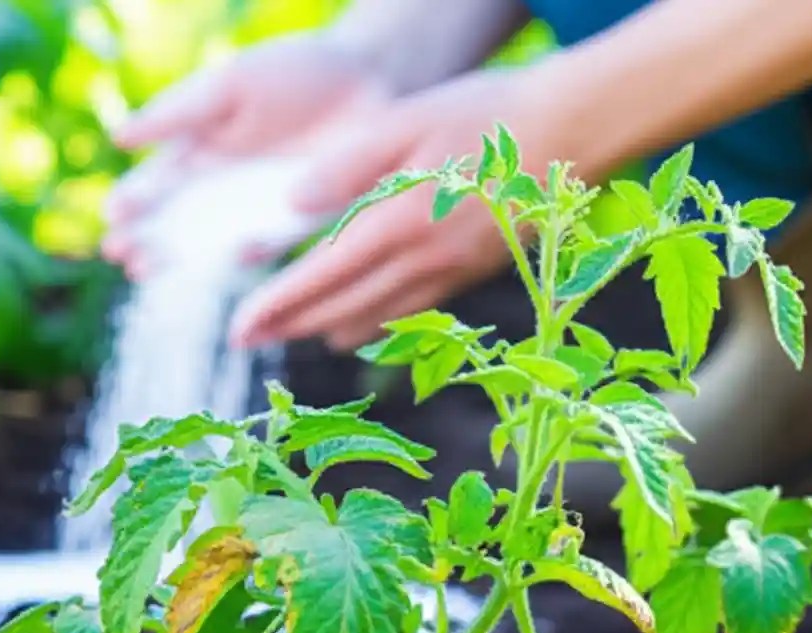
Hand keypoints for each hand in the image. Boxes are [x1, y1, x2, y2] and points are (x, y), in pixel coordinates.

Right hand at [102, 32, 392, 277]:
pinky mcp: (297, 227)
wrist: (368, 79)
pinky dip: (253, 253)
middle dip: (144, 243)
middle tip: (126, 255)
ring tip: (156, 269)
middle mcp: (219, 194)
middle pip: (170, 228)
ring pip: (208, 248)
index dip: (130, 202)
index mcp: (195, 156)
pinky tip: (237, 252)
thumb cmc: (293, 74)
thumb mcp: (230, 85)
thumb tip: (120, 137)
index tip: (116, 213)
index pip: (152, 188)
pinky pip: (269, 247)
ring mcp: (254, 214)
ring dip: (182, 262)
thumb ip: (180, 113)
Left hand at [230, 67, 579, 350]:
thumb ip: (347, 165)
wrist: (572, 130)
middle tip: (244, 339)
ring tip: (288, 334)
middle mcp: (423, 260)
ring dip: (325, 328)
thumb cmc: (484, 115)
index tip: (239, 327)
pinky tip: (354, 328)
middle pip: (342, 307)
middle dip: (289, 326)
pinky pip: (411, 312)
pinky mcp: (471, 272)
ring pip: (376, 317)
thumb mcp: (407, 120)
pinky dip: (373, 325)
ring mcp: (451, 272)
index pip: (322, 277)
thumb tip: (293, 205)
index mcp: (400, 222)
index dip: (277, 306)